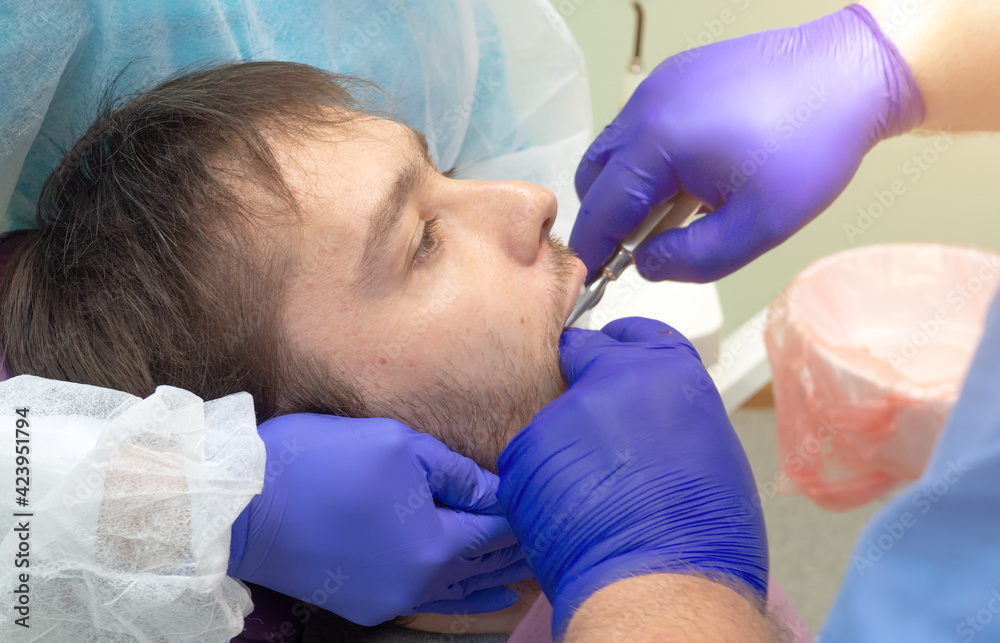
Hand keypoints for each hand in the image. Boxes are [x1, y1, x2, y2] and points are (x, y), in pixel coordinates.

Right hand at [228, 414, 529, 625]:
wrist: (242, 507)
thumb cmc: (321, 463)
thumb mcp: (398, 447)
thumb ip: (455, 473)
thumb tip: (497, 490)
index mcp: (432, 548)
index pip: (495, 533)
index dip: (523, 517)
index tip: (549, 504)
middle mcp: (416, 585)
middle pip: (481, 569)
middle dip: (515, 554)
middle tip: (550, 542)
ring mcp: (387, 600)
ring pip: (455, 594)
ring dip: (490, 582)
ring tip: (522, 579)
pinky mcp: (361, 603)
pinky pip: (424, 604)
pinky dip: (454, 598)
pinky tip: (467, 596)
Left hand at [498, 317, 766, 637]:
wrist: (660, 584)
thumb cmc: (703, 534)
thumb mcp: (708, 448)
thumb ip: (671, 412)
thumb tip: (651, 417)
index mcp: (670, 372)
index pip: (633, 333)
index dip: (620, 344)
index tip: (612, 353)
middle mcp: (612, 378)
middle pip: (579, 354)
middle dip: (580, 379)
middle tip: (592, 426)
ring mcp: (562, 413)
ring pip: (553, 417)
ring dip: (562, 442)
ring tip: (590, 492)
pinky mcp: (525, 451)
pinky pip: (530, 458)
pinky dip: (541, 479)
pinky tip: (569, 509)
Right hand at [571, 5, 923, 282]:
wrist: (850, 73)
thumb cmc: (813, 142)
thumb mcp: (759, 226)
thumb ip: (693, 259)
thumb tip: (647, 266)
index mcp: (658, 143)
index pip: (600, 210)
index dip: (594, 249)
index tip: (595, 275)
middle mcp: (647, 106)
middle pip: (593, 177)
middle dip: (606, 217)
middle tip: (642, 245)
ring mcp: (659, 86)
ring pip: (614, 149)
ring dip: (628, 187)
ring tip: (677, 209)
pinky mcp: (676, 75)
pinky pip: (640, 125)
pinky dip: (648, 158)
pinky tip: (693, 174)